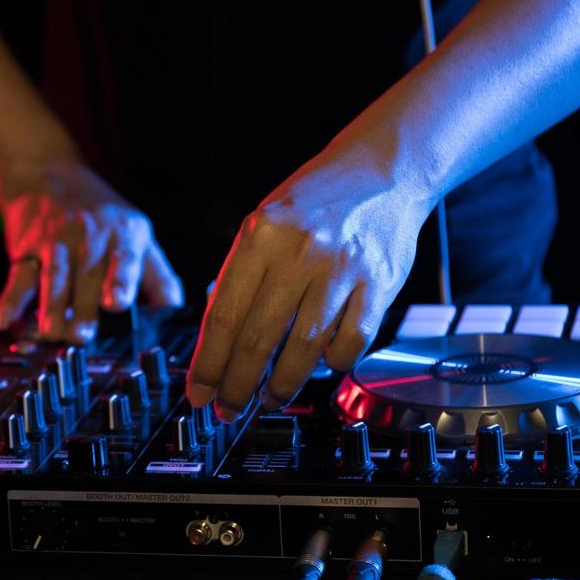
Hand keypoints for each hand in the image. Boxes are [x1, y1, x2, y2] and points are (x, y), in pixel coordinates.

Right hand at [0, 158, 184, 341]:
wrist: (48, 176)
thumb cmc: (102, 216)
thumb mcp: (137, 234)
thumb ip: (158, 274)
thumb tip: (174, 311)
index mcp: (124, 236)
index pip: (125, 259)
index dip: (120, 280)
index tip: (117, 301)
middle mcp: (90, 236)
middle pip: (86, 276)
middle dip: (83, 307)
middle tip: (81, 335)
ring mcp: (56, 241)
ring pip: (54, 276)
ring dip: (51, 305)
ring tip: (50, 331)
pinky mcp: (27, 247)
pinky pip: (19, 276)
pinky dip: (10, 299)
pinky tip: (4, 320)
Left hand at [184, 147, 433, 420]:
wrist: (382, 169)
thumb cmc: (314, 202)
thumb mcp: (263, 224)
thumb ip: (242, 277)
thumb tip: (219, 345)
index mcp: (260, 236)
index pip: (224, 316)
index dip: (208, 364)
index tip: (197, 393)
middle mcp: (299, 252)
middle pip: (258, 340)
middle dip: (237, 386)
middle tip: (227, 410)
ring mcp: (342, 270)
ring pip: (303, 350)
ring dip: (281, 386)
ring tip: (268, 400)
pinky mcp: (379, 285)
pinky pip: (349, 344)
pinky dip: (331, 363)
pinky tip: (319, 365)